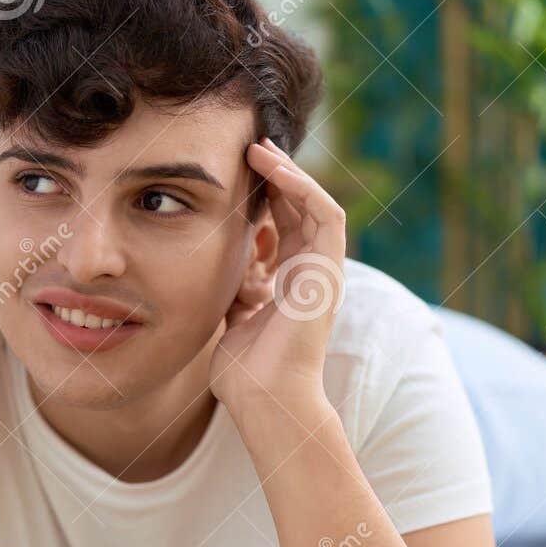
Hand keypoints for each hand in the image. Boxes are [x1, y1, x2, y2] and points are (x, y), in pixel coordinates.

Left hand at [208, 138, 346, 411]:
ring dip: (289, 174)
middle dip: (276, 177)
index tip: (234, 174)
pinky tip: (276, 169)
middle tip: (248, 148)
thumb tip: (216, 267)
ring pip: (314, 205)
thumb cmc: (244, 374)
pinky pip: (326, 215)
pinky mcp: (329, 271)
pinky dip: (304, 187)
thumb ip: (231, 289)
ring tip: (259, 149)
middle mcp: (309, 275)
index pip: (280, 228)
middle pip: (298, 211)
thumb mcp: (228, 317)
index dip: (261, 198)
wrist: (265, 399)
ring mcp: (322, 272)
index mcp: (288, 285)